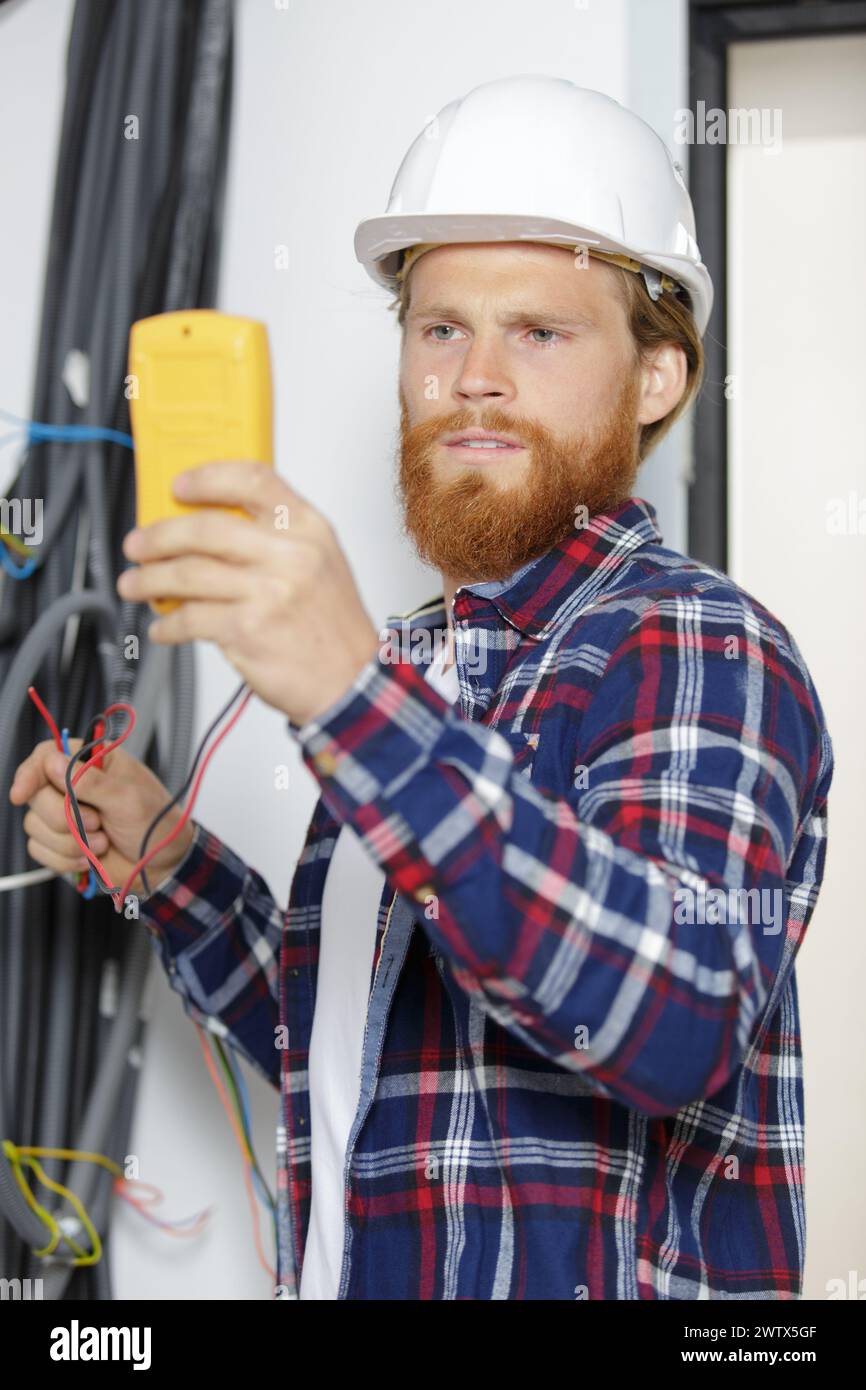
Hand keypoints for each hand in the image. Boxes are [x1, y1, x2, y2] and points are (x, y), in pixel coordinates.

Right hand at [9, 738, 195, 897]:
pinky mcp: (60, 844)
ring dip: (71, 841)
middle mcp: (72, 786)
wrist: (164, 864)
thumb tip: (52, 762)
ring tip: (103, 841)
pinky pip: (40, 850)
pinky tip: (91, 858)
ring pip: (35, 826)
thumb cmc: (155, 822)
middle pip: (36, 794)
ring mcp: (64, 816)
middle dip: (64, 816)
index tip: (21, 794)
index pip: (45, 756)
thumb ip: (89, 781)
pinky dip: (65, 859)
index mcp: (91, 763)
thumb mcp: (127, 797)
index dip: (29, 774)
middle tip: (97, 822)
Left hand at [117, 461, 379, 726]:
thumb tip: (206, 527)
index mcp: (308, 529)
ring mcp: (268, 592)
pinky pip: (190, 618)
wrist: (352, 683)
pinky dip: (167, 624)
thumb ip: (275, 537)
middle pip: (206, 528)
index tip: (179, 486)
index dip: (208, 478)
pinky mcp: (247, 630)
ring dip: (150, 580)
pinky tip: (163, 627)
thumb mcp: (320, 563)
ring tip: (135, 584)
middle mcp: (290, 555)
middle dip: (159, 536)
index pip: (253, 480)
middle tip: (139, 545)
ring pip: (189, 574)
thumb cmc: (332, 626)